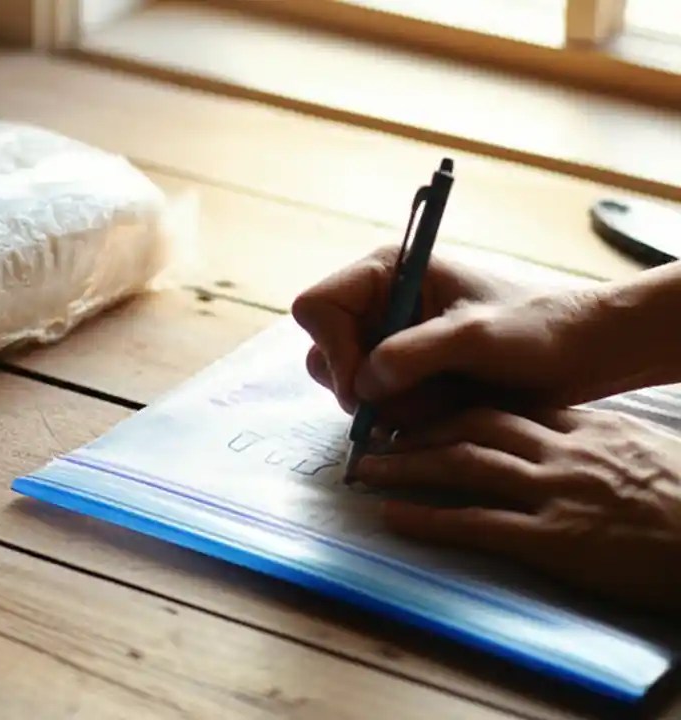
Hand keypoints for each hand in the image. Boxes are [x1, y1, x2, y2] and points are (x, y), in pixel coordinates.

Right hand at [292, 245, 608, 426]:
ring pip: (349, 388)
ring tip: (443, 398)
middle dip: (361, 385)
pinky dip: (405, 418)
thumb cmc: (537, 328)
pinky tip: (446, 407)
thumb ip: (410, 354)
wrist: (584, 355)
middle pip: (323, 353)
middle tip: (407, 398)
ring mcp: (390, 344)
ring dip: (391, 405)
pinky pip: (377, 409)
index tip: (365, 379)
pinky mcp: (406, 378)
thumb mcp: (474, 336)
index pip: (317, 307)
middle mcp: (379, 307)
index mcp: (387, 273)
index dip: (332, 346)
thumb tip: (362, 387)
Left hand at [354, 404, 680, 614]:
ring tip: (365, 469)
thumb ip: (590, 443)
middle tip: (375, 435)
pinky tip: (394, 516)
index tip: (415, 411)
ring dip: (407, 466)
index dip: (452, 406)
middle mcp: (564, 452)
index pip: (505, 404)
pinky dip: (428, 518)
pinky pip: (476, 523)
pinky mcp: (554, 538)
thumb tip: (551, 440)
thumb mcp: (638, 454)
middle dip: (417, 428)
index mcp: (584, 428)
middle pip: (472, 424)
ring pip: (463, 464)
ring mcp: (557, 493)